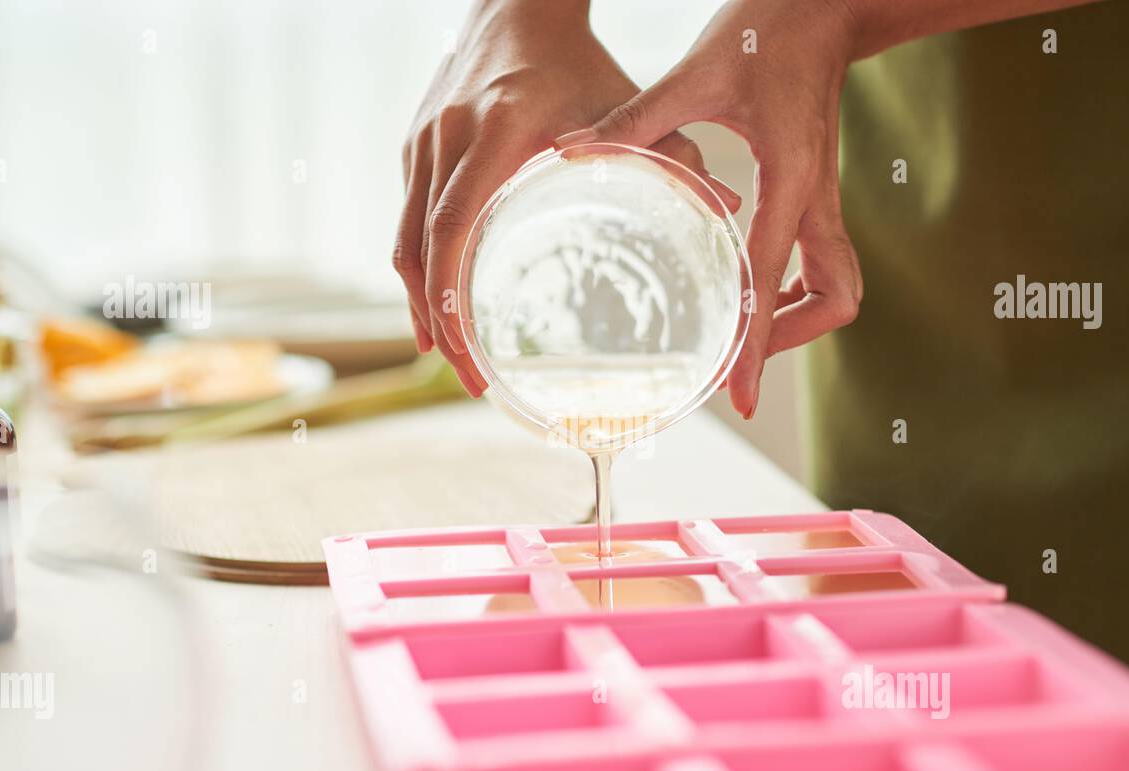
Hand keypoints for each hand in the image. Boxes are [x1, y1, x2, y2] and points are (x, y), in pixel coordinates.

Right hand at [394, 0, 741, 395]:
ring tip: (447, 351)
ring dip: (419, 301)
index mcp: (495, 134)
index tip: (468, 354)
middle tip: (466, 375)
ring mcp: (422, 142)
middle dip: (436, 321)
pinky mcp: (415, 144)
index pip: (455, 230)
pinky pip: (407, 216)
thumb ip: (673, 155)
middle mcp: (447, 139)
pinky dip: (419, 265)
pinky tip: (437, 299)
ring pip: (404, 238)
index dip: (452, 300)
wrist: (516, 3)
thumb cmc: (575, 60)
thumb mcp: (622, 103)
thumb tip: (724, 210)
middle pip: (419, 249)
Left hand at [555, 0, 863, 417]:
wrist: (826, 2)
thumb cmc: (767, 29)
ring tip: (746, 329)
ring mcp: (824, 198)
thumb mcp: (696, 74)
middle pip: (834, 299)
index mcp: (790, 180)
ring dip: (799, 316)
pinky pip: (823, 260)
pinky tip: (753, 280)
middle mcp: (816, 199)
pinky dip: (794, 286)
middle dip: (793, 337)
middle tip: (742, 357)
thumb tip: (571, 153)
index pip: (774, 283)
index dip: (758, 347)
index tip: (740, 398)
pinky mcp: (819, 190)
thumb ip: (635, 123)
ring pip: (838, 285)